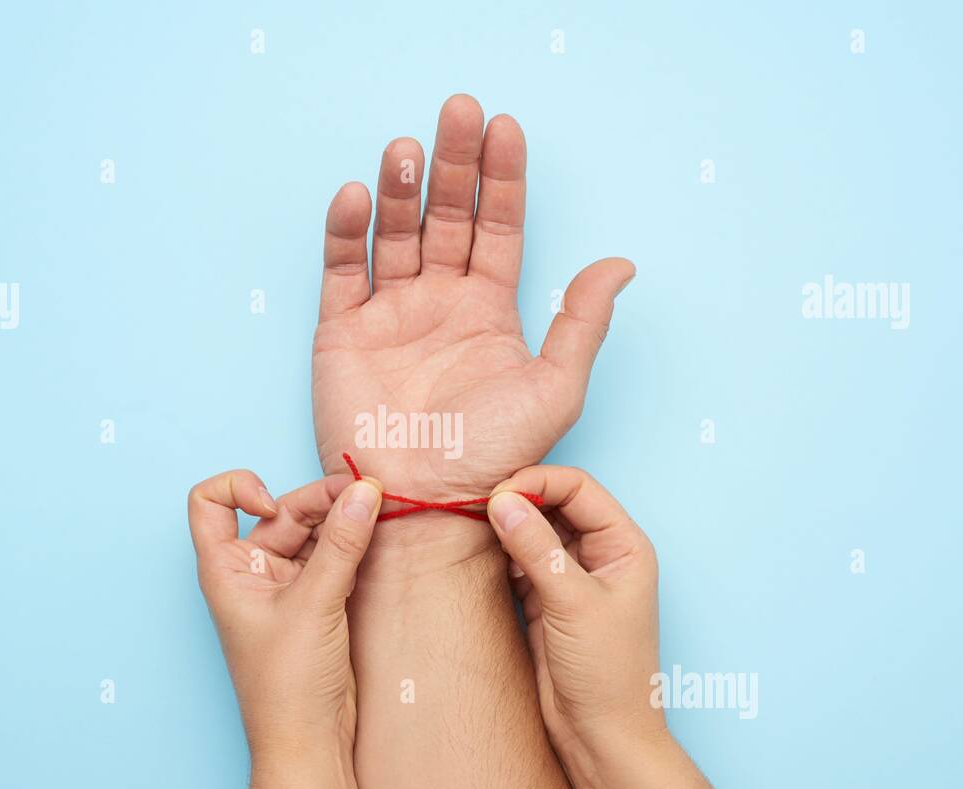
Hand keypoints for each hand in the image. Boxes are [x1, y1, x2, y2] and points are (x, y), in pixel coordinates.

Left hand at [187, 469, 382, 755]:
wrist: (308, 743)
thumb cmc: (286, 686)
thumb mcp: (314, 605)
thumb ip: (341, 545)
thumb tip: (364, 492)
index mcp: (226, 568)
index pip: (209, 502)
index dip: (240, 488)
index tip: (276, 505)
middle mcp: (252, 571)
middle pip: (282, 511)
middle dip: (321, 500)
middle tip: (366, 495)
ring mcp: (285, 587)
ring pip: (312, 532)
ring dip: (343, 518)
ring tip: (380, 508)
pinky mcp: (316, 601)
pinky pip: (333, 556)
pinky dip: (353, 543)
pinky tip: (378, 536)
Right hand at [312, 94, 634, 510]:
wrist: (424, 504)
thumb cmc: (494, 455)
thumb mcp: (555, 388)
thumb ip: (582, 322)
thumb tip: (620, 264)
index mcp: (489, 309)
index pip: (497, 227)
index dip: (502, 178)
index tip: (505, 127)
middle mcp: (439, 302)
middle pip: (447, 215)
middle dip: (453, 163)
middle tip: (457, 110)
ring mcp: (390, 313)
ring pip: (394, 232)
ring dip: (399, 187)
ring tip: (406, 148)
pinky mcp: (342, 331)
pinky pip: (341, 270)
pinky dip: (345, 231)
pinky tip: (355, 194)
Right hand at [483, 466, 662, 755]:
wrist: (601, 738)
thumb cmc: (608, 673)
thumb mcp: (573, 604)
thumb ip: (536, 549)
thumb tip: (502, 502)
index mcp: (624, 546)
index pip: (578, 489)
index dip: (538, 483)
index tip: (497, 494)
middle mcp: (601, 555)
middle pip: (555, 504)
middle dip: (518, 500)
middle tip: (476, 505)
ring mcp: (572, 578)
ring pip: (534, 532)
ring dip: (506, 526)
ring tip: (472, 524)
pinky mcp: (547, 601)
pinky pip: (520, 561)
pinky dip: (500, 554)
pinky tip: (481, 553)